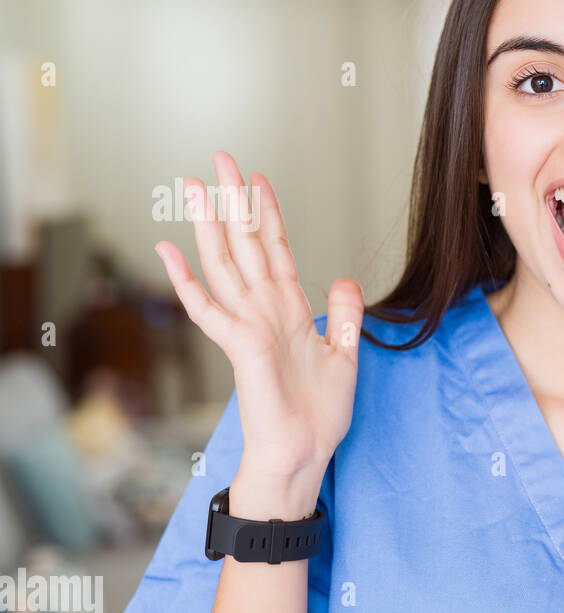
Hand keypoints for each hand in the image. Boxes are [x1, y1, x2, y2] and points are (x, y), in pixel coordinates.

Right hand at [154, 151, 363, 479]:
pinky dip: (185, 279)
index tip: (258, 180)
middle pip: (244, 244)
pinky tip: (168, 249)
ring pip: (222, 263)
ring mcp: (247, 325)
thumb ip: (346, 317)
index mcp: (290, 310)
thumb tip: (343, 279)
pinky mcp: (237, 345)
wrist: (304, 453)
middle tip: (221, 159)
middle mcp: (264, 310)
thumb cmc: (319, 414)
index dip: (267, 215)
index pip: (275, 250)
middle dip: (233, 201)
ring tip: (190, 186)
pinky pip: (206, 307)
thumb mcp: (347, 356)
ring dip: (207, 224)